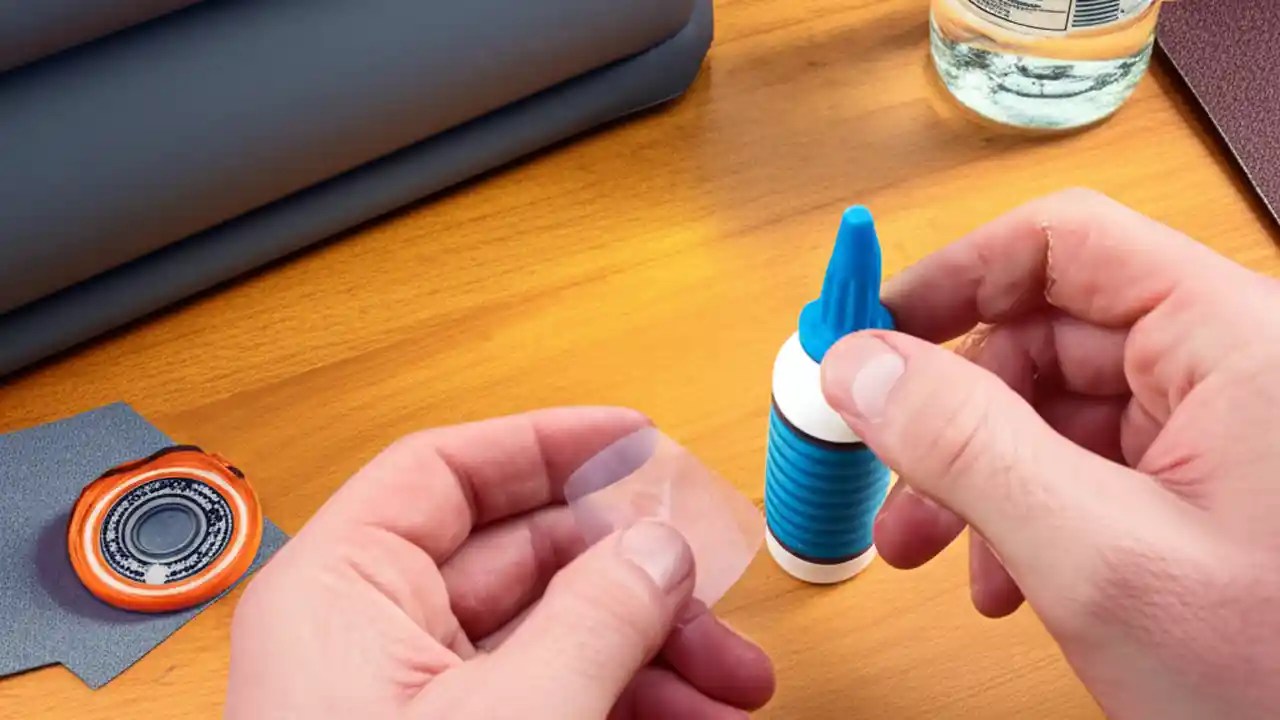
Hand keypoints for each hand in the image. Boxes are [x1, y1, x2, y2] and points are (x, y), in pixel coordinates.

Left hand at [224, 408, 773, 718]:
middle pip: (520, 558)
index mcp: (343, 594)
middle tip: (716, 586)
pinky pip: (553, 701)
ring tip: (736, 684)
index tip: (636, 438)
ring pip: (552, 636)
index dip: (546, 443)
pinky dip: (627, 706)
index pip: (447, 472)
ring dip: (650, 649)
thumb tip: (657, 547)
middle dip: (631, 571)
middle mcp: (373, 637)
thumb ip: (593, 620)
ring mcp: (415, 704)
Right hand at [818, 189, 1279, 718]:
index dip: (954, 277)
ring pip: (1054, 408)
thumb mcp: (1096, 558)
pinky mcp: (1208, 484)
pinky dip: (1025, 514)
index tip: (872, 330)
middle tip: (887, 472)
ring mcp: (1223, 428)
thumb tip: (861, 364)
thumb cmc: (1279, 676)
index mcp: (1234, 340)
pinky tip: (1006, 580)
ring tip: (929, 550)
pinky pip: (1086, 463)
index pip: (1065, 243)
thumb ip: (967, 447)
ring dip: (977, 476)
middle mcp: (1232, 366)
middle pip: (1046, 335)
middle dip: (952, 412)